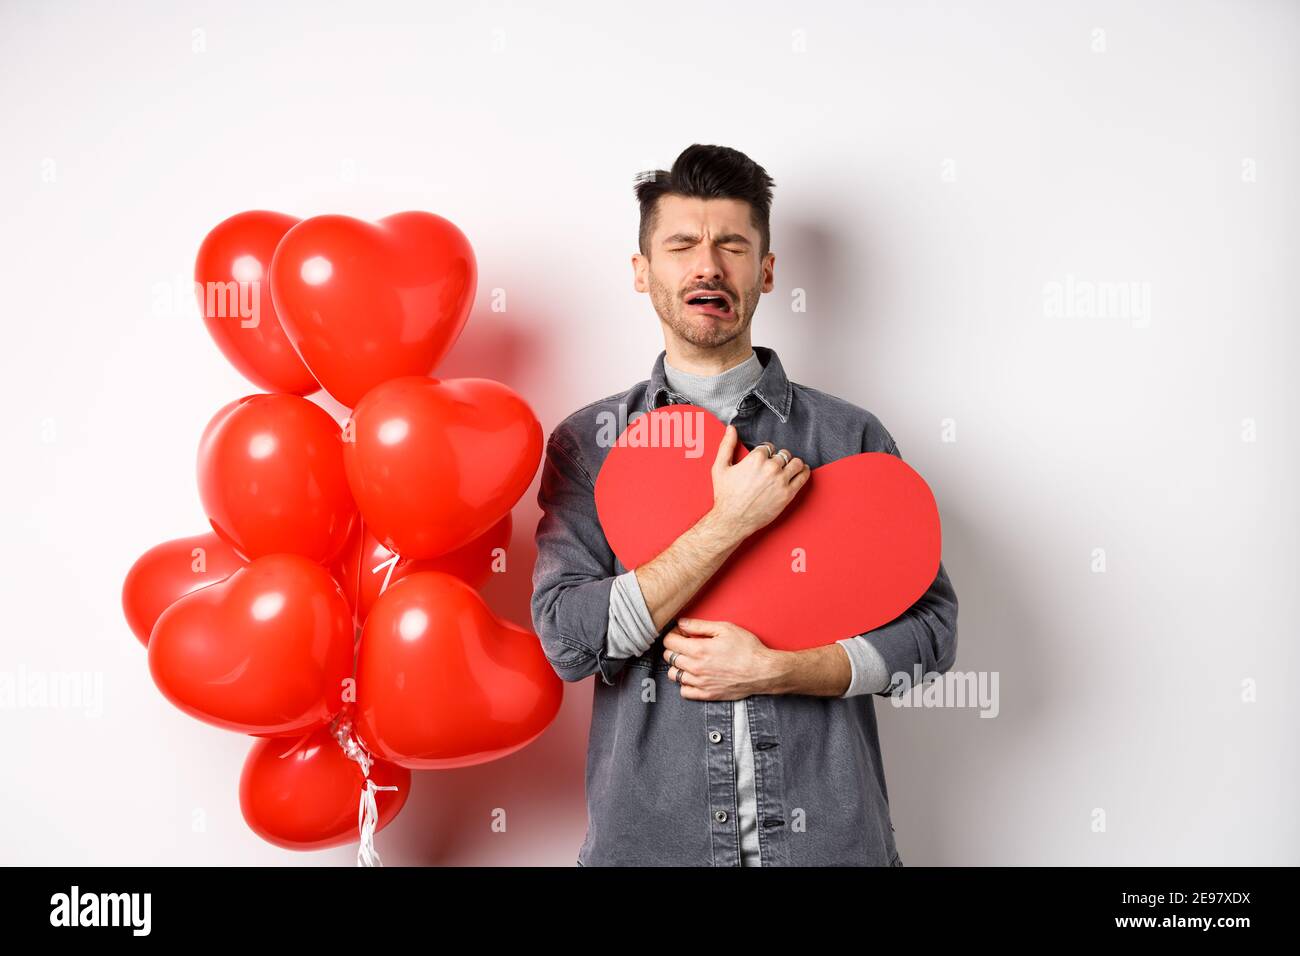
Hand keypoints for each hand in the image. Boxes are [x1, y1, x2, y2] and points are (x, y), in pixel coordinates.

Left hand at [662, 618, 782, 699]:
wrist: (763, 671)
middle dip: (674, 648)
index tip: (682, 633)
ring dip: (678, 666)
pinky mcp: (707, 694)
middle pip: (668, 657)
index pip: (669, 642)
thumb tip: (681, 623)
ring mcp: (700, 683)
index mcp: (699, 650)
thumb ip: (699, 625)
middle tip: (686, 644)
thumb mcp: (725, 629)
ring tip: (690, 660)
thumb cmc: (747, 648)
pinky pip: (684, 691)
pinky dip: (685, 683)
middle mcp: (696, 668)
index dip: (674, 634)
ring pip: (673, 675)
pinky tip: (694, 675)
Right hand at [707, 425, 808, 542]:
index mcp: (756, 459)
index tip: (762, 460)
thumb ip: (726, 445)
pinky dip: (804, 472)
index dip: (765, 453)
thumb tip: (731, 428)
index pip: (768, 447)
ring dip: (792, 463)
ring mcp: (781, 481)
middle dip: (778, 459)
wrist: (732, 520)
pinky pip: (803, 476)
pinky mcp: (788, 494)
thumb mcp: (720, 468)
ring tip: (787, 468)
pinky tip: (800, 472)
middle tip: (772, 468)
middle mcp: (771, 468)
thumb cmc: (725, 495)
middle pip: (783, 454)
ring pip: (796, 462)